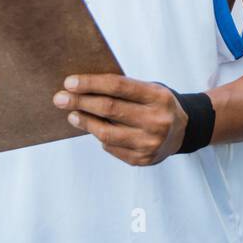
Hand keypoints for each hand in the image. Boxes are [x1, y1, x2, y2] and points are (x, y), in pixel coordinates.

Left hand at [53, 74, 187, 166]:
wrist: (183, 131)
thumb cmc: (158, 104)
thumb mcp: (150, 90)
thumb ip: (123, 89)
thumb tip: (83, 89)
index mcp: (158, 97)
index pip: (118, 86)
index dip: (91, 83)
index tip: (69, 82)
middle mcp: (156, 121)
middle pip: (109, 109)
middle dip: (80, 102)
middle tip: (60, 98)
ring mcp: (150, 143)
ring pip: (106, 133)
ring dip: (84, 122)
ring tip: (71, 115)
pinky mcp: (142, 159)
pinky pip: (111, 147)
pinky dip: (100, 136)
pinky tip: (94, 129)